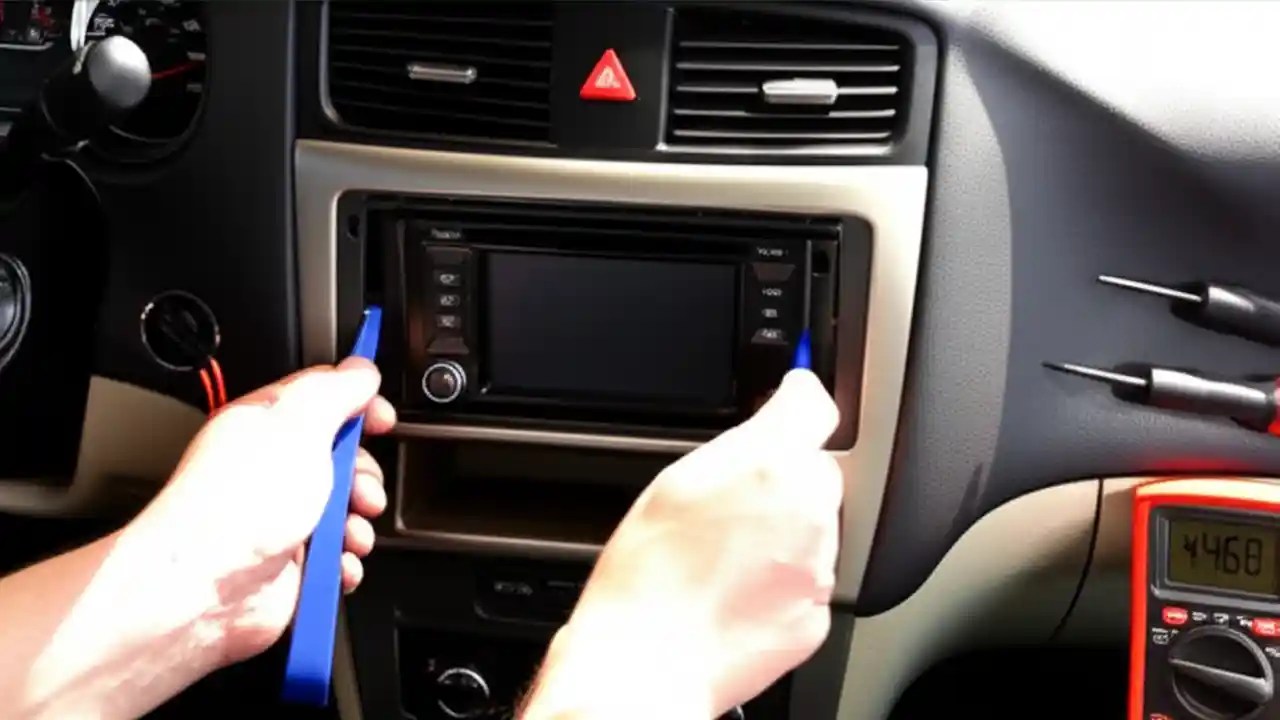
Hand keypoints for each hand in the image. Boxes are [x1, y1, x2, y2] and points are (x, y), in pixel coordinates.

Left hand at [127, 357, 394, 667]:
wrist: (208, 585)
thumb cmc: (236, 504)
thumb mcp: (299, 423)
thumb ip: (335, 390)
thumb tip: (360, 370)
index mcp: (267, 427)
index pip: (322, 400)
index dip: (358, 405)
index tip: (382, 418)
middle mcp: (272, 471)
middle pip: (342, 460)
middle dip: (363, 476)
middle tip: (357, 487)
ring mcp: (281, 520)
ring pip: (345, 513)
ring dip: (357, 524)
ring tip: (346, 532)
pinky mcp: (291, 565)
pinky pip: (337, 558)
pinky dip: (344, 562)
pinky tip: (335, 561)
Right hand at [521, 369, 841, 718]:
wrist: (647, 659)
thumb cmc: (646, 576)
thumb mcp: (675, 481)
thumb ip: (736, 444)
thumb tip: (771, 416)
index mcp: (771, 465)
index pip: (814, 403)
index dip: (797, 397)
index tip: (790, 398)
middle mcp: (808, 512)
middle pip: (817, 470)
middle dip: (785, 477)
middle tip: (732, 503)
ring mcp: (818, 567)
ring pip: (816, 527)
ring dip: (785, 530)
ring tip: (724, 555)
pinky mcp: (816, 614)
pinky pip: (809, 579)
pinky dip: (783, 579)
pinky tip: (735, 588)